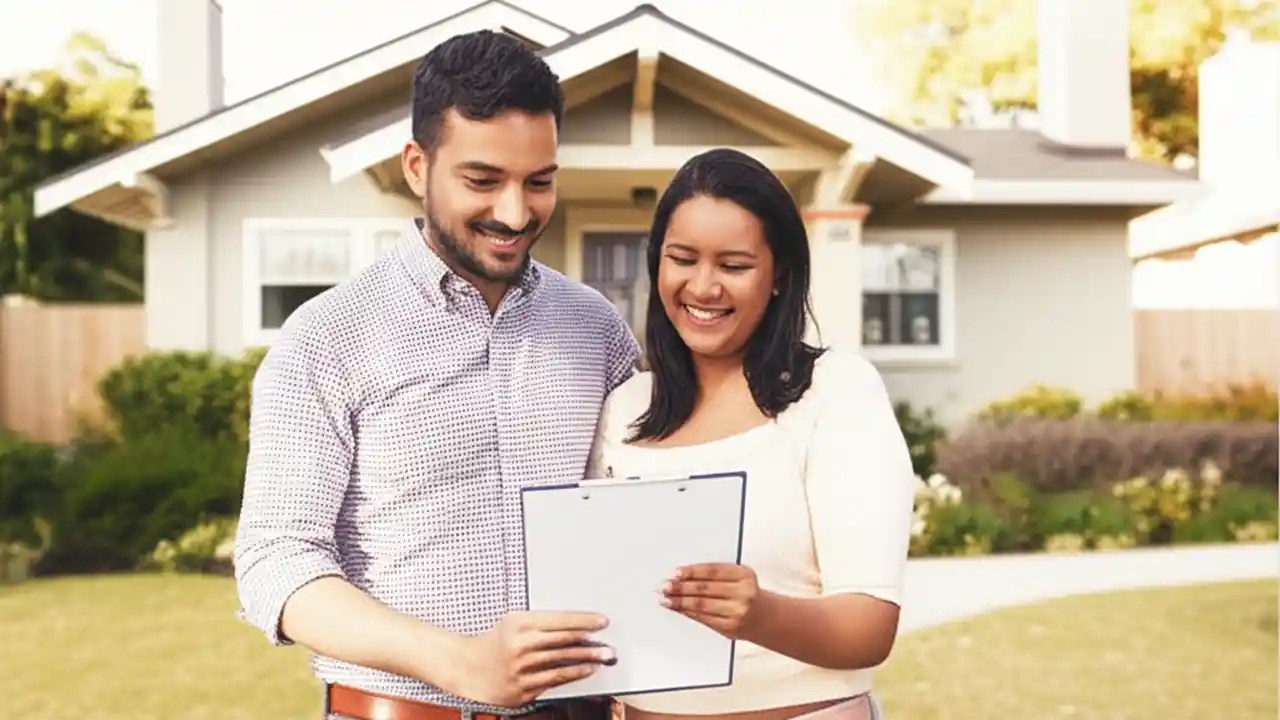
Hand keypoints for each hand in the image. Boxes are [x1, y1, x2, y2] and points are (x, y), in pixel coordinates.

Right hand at [445, 611, 615, 707]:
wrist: (466, 667)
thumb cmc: (495, 642)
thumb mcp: (514, 623)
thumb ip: (542, 624)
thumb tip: (577, 626)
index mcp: (519, 624)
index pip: (559, 620)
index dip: (584, 621)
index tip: (602, 621)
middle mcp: (520, 646)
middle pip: (563, 642)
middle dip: (590, 644)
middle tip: (608, 645)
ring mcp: (521, 669)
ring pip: (561, 663)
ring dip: (586, 661)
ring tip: (602, 658)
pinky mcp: (521, 689)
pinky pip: (552, 681)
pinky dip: (572, 675)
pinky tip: (585, 671)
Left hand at [660, 563, 763, 638]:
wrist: (764, 617)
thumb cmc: (745, 593)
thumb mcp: (738, 578)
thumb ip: (716, 575)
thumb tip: (681, 575)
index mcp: (744, 574)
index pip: (713, 570)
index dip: (692, 571)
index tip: (675, 572)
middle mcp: (743, 593)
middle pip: (705, 588)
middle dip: (681, 587)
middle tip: (664, 585)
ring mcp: (737, 612)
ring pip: (701, 604)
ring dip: (680, 601)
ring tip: (665, 598)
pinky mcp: (729, 628)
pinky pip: (703, 618)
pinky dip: (687, 612)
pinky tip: (677, 609)